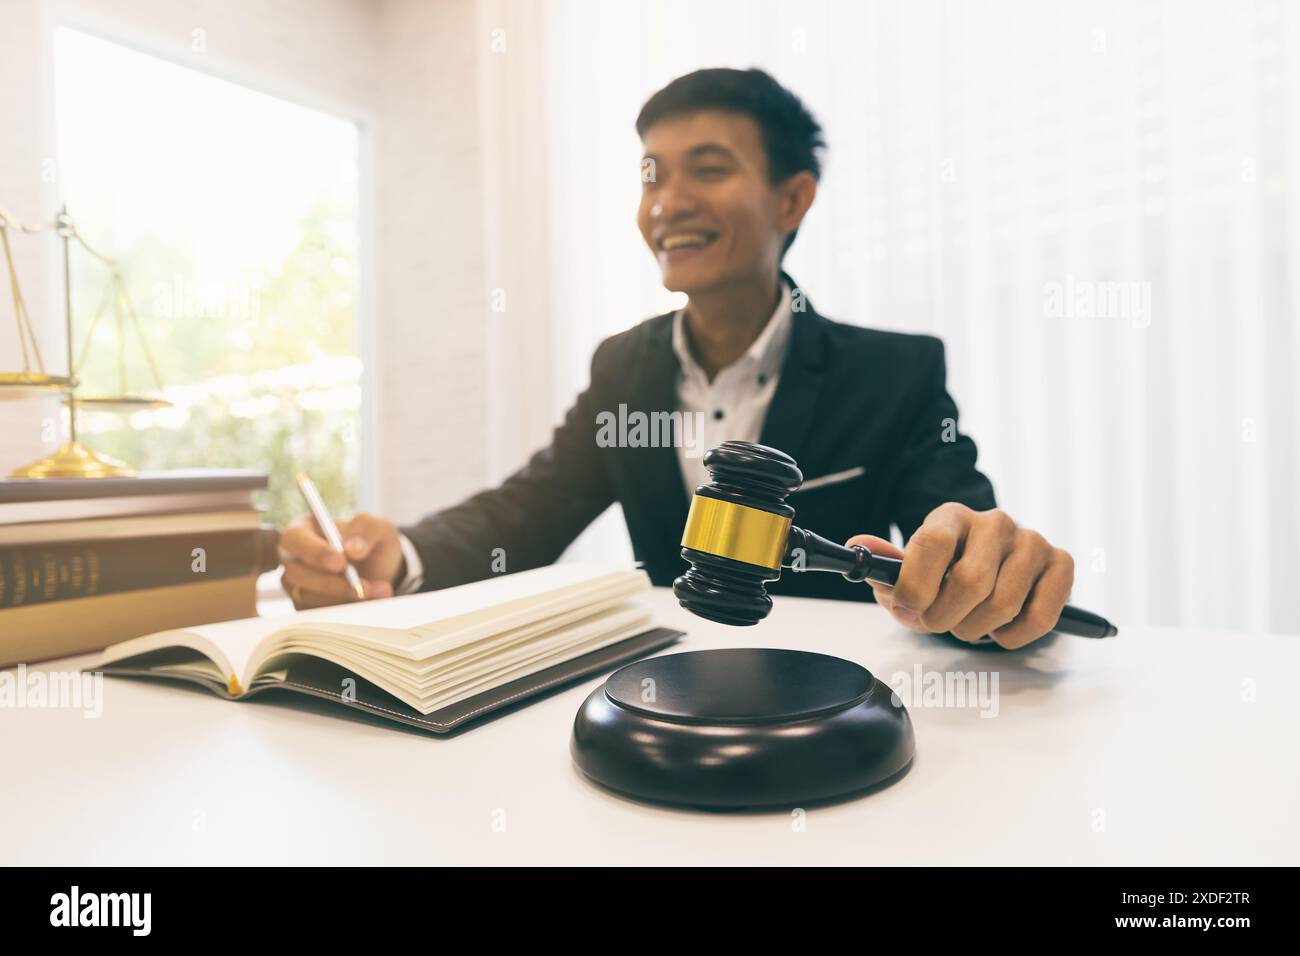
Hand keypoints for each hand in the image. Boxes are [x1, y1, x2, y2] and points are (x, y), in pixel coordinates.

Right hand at [279, 512, 404, 608]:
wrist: (382, 572)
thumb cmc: (372, 543)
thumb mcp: (378, 527)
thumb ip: (366, 528)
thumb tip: (351, 549)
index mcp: (304, 530)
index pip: (294, 539)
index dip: (314, 552)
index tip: (341, 562)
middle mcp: (295, 559)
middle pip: (295, 573)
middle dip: (329, 583)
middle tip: (361, 587)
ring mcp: (298, 586)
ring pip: (307, 597)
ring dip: (343, 598)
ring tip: (377, 591)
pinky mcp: (305, 608)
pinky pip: (316, 615)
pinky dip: (344, 611)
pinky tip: (370, 602)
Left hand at [848, 502, 1074, 649]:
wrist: (992, 573)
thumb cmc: (943, 575)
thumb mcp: (910, 571)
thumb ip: (884, 564)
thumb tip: (858, 545)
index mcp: (951, 516)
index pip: (931, 543)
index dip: (915, 586)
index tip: (908, 611)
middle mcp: (994, 521)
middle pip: (969, 582)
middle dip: (945, 618)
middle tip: (937, 624)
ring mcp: (1032, 540)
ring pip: (1003, 603)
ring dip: (977, 630)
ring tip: (967, 624)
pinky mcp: (1062, 564)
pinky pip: (1040, 616)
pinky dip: (1014, 636)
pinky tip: (1001, 628)